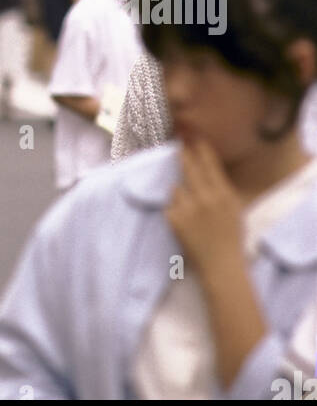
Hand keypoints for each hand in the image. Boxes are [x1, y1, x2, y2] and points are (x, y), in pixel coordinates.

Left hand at [165, 139, 245, 275]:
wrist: (221, 267)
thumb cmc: (231, 239)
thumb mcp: (235, 210)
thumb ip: (222, 190)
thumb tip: (211, 172)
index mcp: (223, 195)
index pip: (210, 165)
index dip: (201, 150)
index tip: (194, 138)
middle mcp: (206, 198)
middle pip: (190, 169)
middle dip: (184, 155)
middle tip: (179, 145)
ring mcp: (189, 208)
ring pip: (176, 189)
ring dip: (180, 195)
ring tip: (191, 211)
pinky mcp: (175, 219)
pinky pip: (170, 207)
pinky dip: (175, 212)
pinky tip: (185, 224)